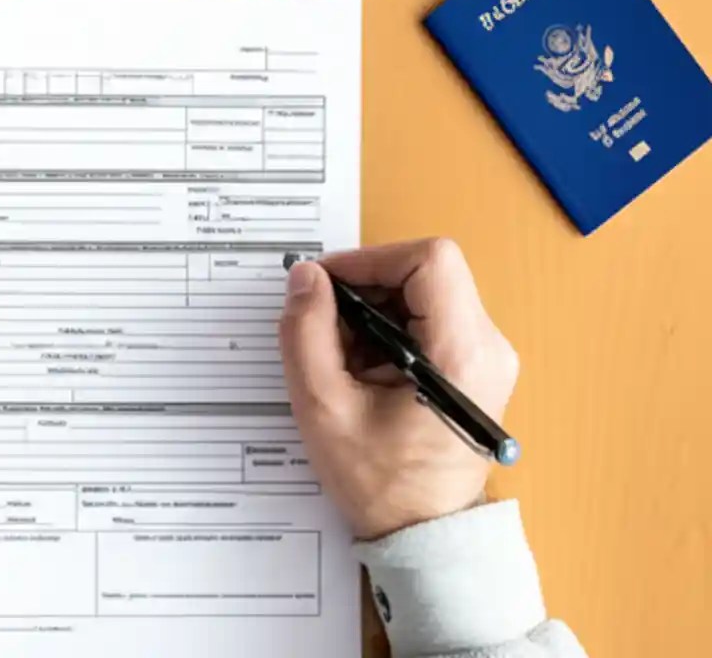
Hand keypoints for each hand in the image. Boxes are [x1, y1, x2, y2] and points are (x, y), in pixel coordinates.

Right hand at [277, 239, 518, 538]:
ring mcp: (486, 356)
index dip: (370, 260)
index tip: (326, 284)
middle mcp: (488, 346)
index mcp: (462, 352)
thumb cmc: (381, 483)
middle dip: (366, 288)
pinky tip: (361, 369)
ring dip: (374, 311)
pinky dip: (388, 330)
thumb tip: (305, 278)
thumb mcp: (326, 407)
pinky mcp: (475, 366)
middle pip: (426, 274)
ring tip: (341, 357)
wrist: (424, 533)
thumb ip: (307, 333)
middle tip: (324, 325)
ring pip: (425, 294)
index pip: (429, 260)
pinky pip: (430, 320)